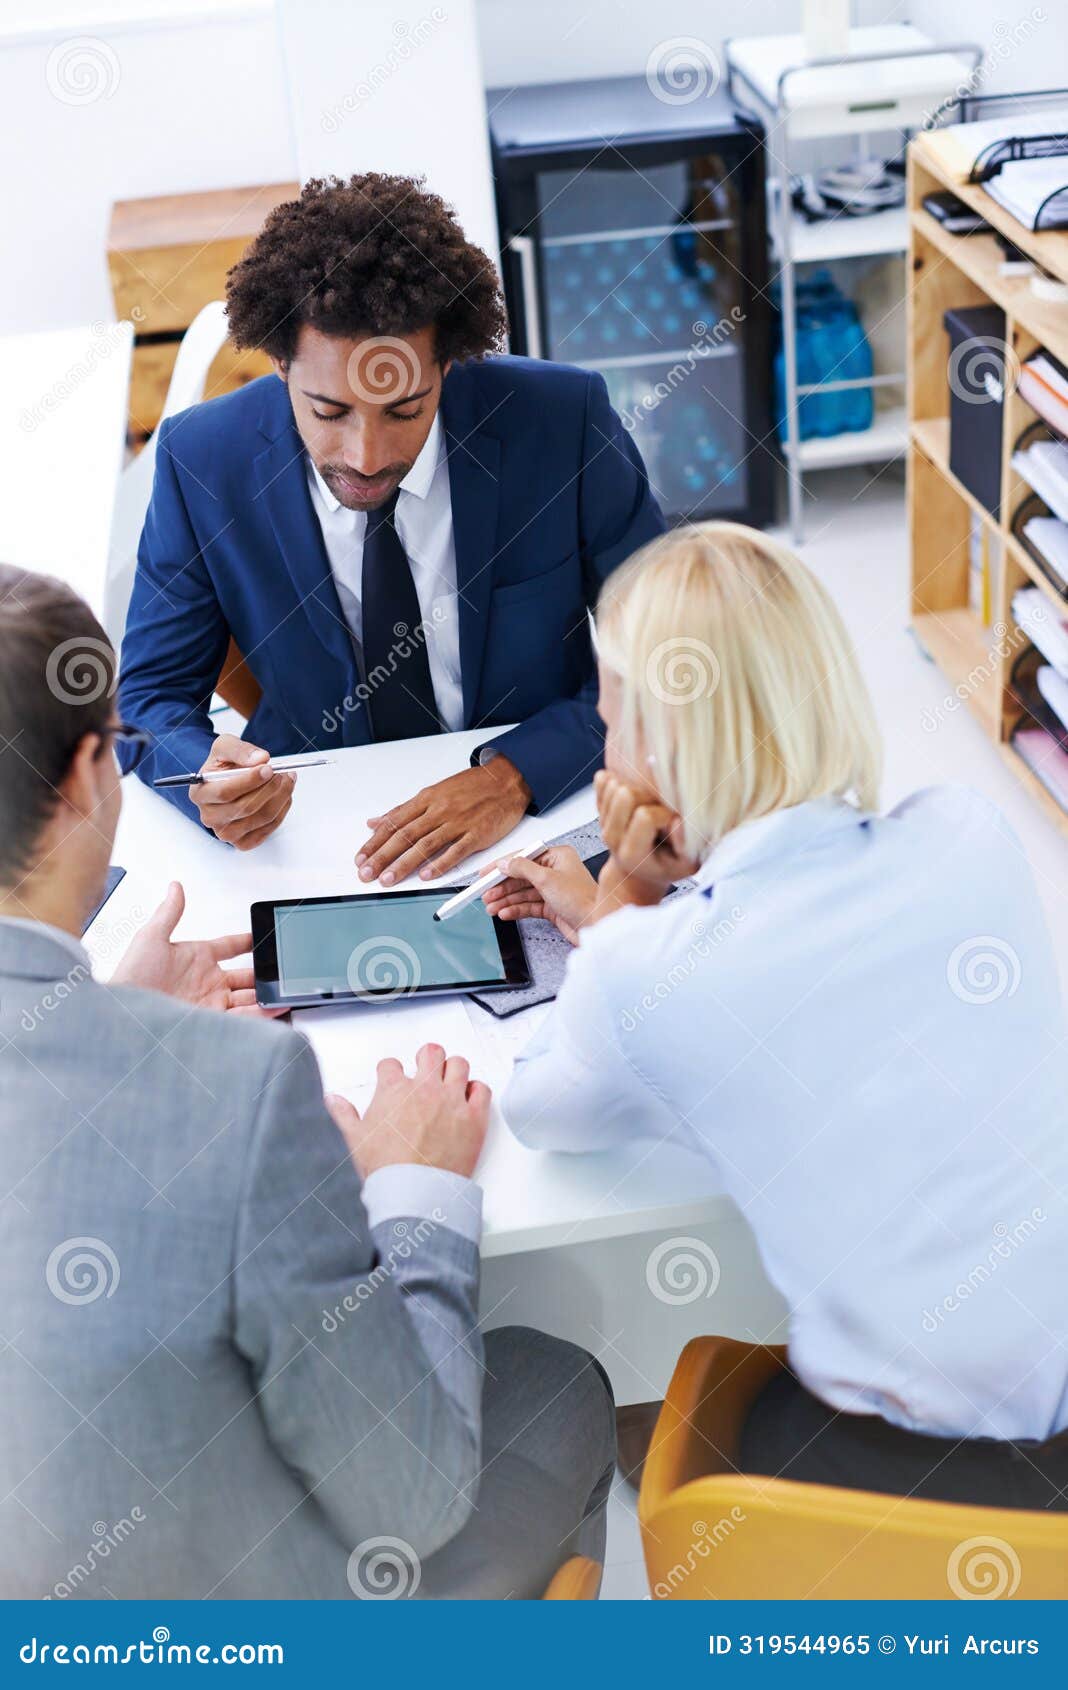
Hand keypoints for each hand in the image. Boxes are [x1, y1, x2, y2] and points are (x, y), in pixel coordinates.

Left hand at [111, 882, 280, 1015]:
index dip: (247, 941)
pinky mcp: (214, 1022)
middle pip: (245, 974)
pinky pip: (245, 1017)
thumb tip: (175, 887)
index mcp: (196, 957)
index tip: (262, 934)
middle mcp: (207, 981)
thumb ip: (170, 912)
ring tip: (284, 987)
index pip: (229, 946)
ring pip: (249, 996)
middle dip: (264, 970)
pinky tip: (276, 1005)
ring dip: (266, 991)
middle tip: (281, 966)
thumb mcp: (152, 938)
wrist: (125, 1015)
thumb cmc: (133, 977)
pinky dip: (264, 1012)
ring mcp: (211, 1002)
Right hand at [191, 734, 294, 850]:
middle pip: (245, 808)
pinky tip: (283, 796)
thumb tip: (260, 759)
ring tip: (287, 780)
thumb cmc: (224, 766)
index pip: (225, 792)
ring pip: (261, 818)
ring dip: (281, 798)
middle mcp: (209, 817)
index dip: (250, 780)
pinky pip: (268, 829)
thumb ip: (240, 750)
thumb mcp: (225, 746)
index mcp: (200, 793)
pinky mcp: (242, 841)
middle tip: (283, 773)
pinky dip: (281, 811)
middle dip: (270, 788)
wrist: (228, 780)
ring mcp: (225, 832)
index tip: (269, 768)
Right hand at [325, 1044, 491, 1179]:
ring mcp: (451, 1101)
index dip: (390, 1070)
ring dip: (453, 1070)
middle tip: (425, 1070)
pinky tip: (468, 1099)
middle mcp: (425, 1089)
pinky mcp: (473, 1118)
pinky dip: (476, 1091)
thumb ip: (342, 1115)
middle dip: (426, 1059)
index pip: (391, 1064)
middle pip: (431, 1053)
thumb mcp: (353, 1140)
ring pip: (459, 1065)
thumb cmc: (385, 1170)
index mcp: (394, 1091)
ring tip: (448, 1082)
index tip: (392, 1078)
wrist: (413, 1193)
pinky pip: (482, 1090)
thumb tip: (332, 1100)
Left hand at [355, 757, 531, 885]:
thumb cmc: (472, 787)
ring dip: (404, 864)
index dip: (375, 842)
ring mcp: (458, 823)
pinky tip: (427, 875)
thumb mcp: (433, 792)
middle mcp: (439, 810)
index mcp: (426, 799)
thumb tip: (376, 822)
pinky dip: (440, 864)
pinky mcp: (477, 834)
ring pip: (425, 845)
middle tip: (367, 873)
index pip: (393, 823)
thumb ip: (404, 810)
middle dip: (382, 857)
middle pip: (405, 836)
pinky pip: (456, 851)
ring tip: (389, 879)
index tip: (361, 858)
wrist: (506, 780)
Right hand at [482, 846, 596, 946]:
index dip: (502, 866)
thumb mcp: (547, 879)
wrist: (597, 925)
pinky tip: (504, 913)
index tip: (485, 873)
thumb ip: (522, 868)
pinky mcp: (553, 907)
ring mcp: (554, 890)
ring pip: (523, 893)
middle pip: (521, 876)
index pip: (523, 857)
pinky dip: (516, 909)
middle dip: (501, 886)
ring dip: (505, 900)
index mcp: (558, 857)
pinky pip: (529, 906)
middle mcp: (556, 871)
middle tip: (484, 893)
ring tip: (491, 907)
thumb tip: (505, 863)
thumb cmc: (582, 900)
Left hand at [594, 770, 697, 909]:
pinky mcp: (599, 807)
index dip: (664, 814)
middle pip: (625, 795)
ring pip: (613, 784)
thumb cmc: (669, 864)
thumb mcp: (686, 863)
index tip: (673, 822)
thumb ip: (685, 845)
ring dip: (636, 788)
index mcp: (631, 855)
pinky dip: (621, 779)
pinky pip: (603, 779)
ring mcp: (602, 821)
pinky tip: (637, 795)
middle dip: (648, 795)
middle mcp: (612, 838)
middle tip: (660, 809)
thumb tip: (676, 821)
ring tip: (650, 804)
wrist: (642, 868)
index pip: (645, 817)